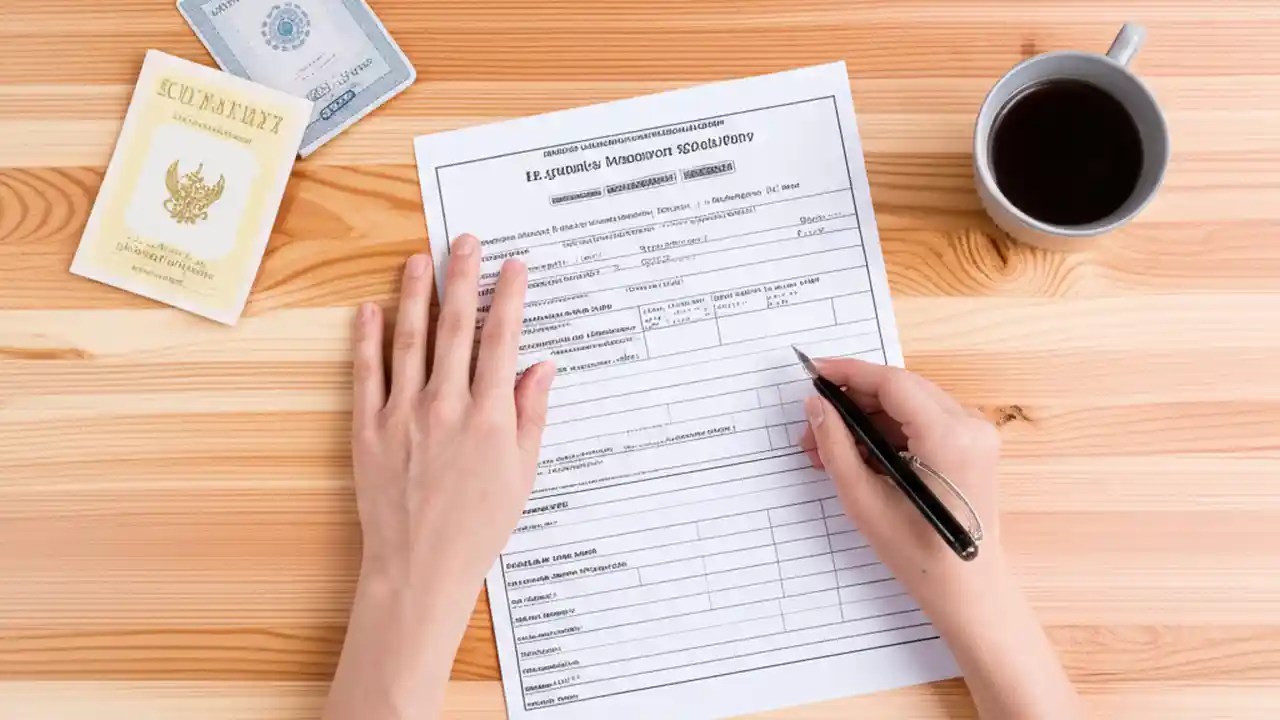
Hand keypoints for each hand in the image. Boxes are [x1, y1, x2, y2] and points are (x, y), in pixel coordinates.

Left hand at [350, 236, 553, 589]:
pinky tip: (370, 309)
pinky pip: (367, 373)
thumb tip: (541, 368)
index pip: (502, 340)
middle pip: (456, 327)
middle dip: (462, 278)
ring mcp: (403, 415)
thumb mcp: (521, 473)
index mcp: (489, 417)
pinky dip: (367, 338)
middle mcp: (446, 406)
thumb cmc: (478, 527)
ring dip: (415, 294)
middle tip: (464, 241)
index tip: (513, 267)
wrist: (420, 568)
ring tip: (418, 260)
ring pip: (409, 339)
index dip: (509, 297)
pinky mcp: (369, 429)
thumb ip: (531, 415)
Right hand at [799, 357, 1081, 718]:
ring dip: (867, 417)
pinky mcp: (972, 446)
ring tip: (827, 444)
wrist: (967, 589)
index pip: (892, 383)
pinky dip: (888, 430)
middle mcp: (970, 426)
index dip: (848, 373)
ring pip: (910, 404)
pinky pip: (923, 421)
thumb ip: (836, 444)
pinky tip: (857, 452)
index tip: (814, 372)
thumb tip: (817, 406)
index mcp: (949, 437)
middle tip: (813, 420)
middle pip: (901, 389)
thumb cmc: (919, 555)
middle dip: (852, 400)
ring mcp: (976, 435)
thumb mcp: (864, 499)